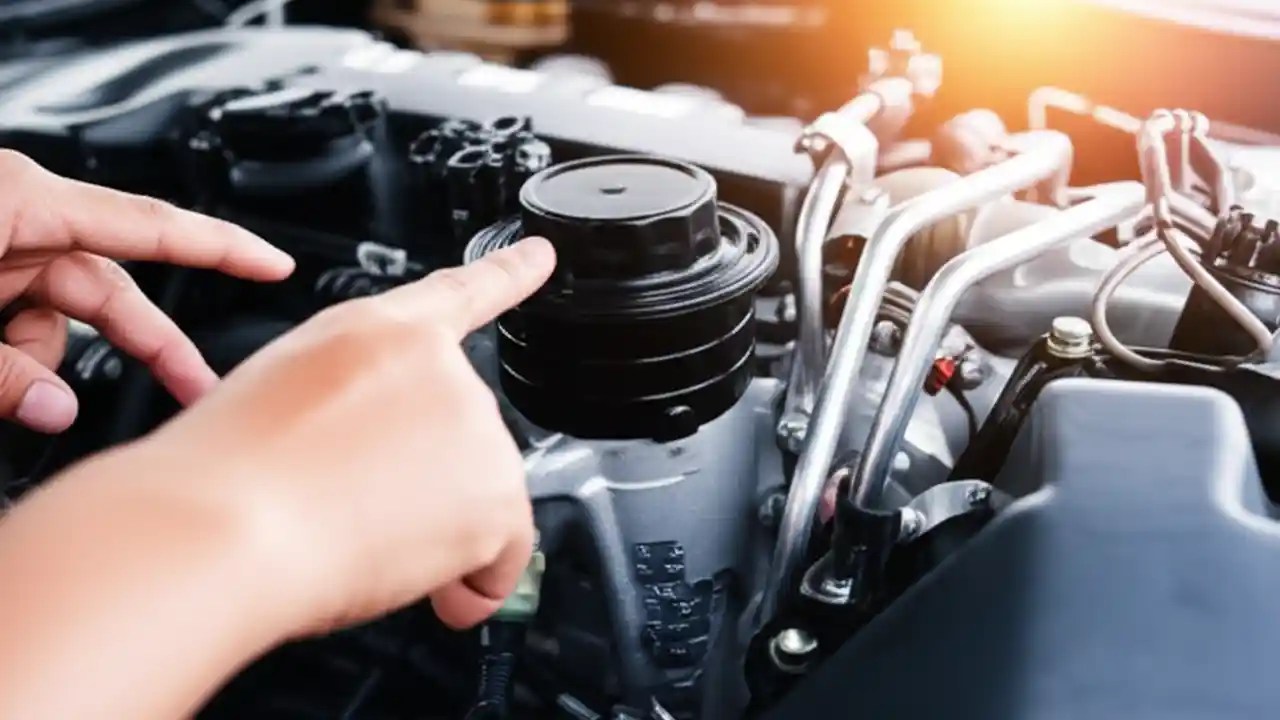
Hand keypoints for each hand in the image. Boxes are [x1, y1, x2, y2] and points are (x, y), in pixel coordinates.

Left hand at [0, 150, 294, 432]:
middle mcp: (20, 213)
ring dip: (42, 359)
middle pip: (113, 290)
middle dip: (149, 346)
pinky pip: (24, 313)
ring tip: (3, 390)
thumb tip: (57, 410)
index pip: (153, 226)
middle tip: (194, 389)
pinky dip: (14, 351)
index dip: (225, 248)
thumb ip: (8, 371)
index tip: (274, 265)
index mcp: (23, 198)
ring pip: (63, 312)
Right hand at [140, 236, 555, 634]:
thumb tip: (384, 467)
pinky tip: (440, 596)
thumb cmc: (229, 474)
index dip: (508, 273)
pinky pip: (506, 556)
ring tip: (357, 539)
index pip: (460, 295)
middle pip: (459, 439)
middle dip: (421, 485)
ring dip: (434, 535)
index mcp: (379, 332)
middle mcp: (442, 368)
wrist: (227, 521)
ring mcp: (474, 427)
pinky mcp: (495, 492)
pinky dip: (478, 585)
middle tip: (351, 509)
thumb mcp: (284, 398)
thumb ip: (356, 408)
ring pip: (477, 501)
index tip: (542, 254)